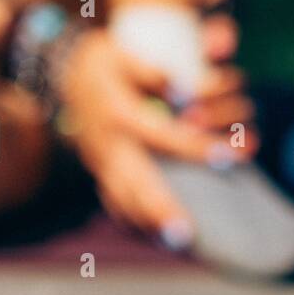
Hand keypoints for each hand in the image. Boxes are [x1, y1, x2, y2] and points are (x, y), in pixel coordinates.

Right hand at [58, 27, 258, 238]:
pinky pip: (115, 203)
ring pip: (122, 201)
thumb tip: (184, 85)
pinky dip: (134, 222)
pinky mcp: (100, 172)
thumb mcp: (124, 52)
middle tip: (186, 234)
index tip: (229, 155)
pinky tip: (157, 238)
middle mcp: (107, 143)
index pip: (162, 135)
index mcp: (118, 112)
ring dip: (148, 223)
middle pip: (134, 183)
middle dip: (160, 209)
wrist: (64, 71)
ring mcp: (100, 162)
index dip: (197, 146)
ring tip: (178, 243)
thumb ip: (154, 68)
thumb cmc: (107, 60)